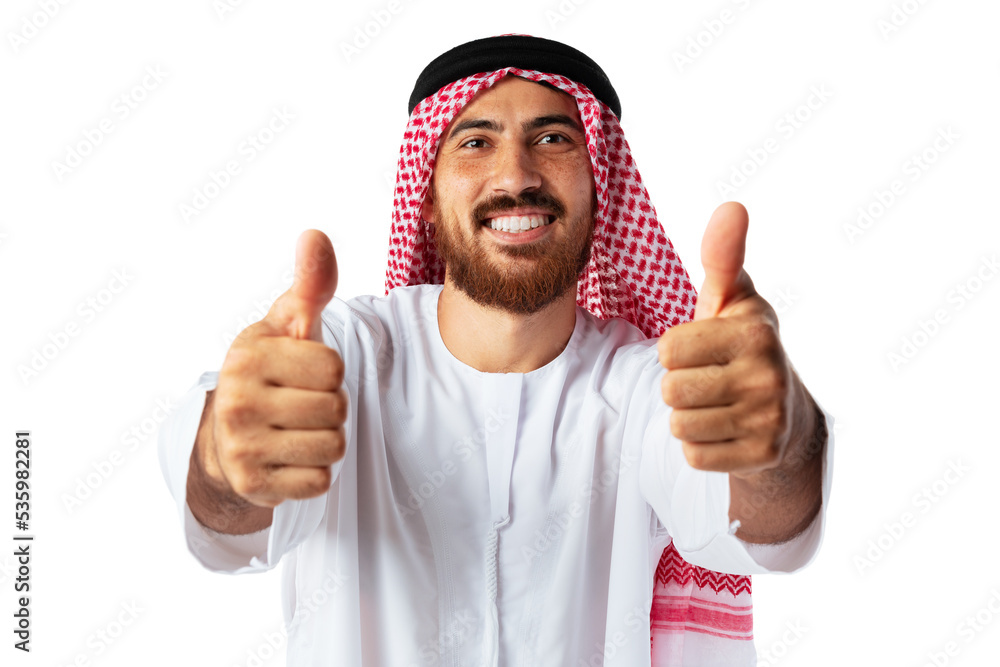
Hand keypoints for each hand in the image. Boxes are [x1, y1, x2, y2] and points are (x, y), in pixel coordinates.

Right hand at [207, 230, 346, 507]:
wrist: (229, 435)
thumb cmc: (272, 370)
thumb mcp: (289, 324)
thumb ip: (310, 284)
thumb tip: (315, 234)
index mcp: (247, 356)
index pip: (334, 369)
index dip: (330, 372)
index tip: (302, 373)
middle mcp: (236, 402)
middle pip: (336, 409)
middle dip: (329, 407)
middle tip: (300, 404)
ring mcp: (241, 447)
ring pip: (333, 447)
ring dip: (326, 440)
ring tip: (298, 429)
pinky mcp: (252, 485)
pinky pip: (320, 481)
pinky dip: (315, 472)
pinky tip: (291, 457)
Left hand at [658, 202, 792, 477]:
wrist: (786, 411)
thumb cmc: (742, 345)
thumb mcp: (732, 299)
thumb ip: (723, 257)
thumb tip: (731, 206)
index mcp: (755, 332)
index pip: (668, 348)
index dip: (675, 350)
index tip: (704, 348)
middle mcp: (769, 376)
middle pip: (670, 389)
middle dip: (679, 385)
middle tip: (709, 379)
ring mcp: (769, 420)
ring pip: (679, 425)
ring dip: (688, 416)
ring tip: (716, 404)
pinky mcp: (762, 457)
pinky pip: (693, 455)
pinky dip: (701, 446)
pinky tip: (725, 431)